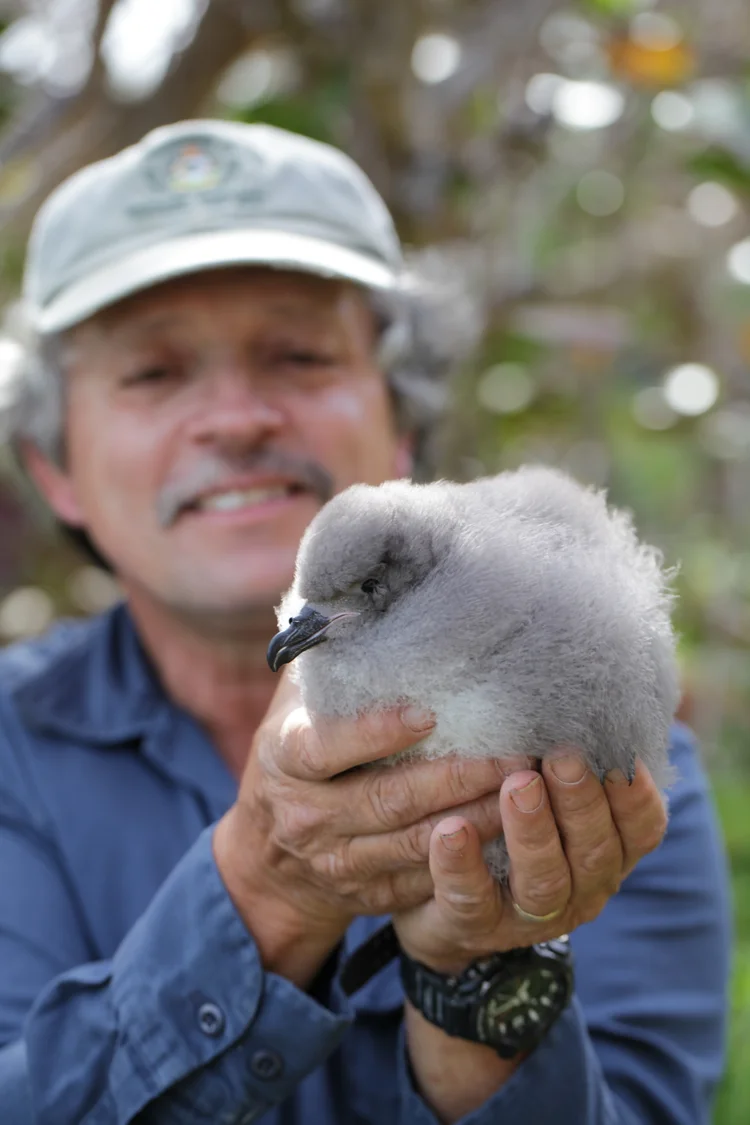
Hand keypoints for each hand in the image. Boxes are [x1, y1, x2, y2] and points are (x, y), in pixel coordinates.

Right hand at [213, 674, 508, 980]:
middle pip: (387, 800)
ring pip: (416, 845)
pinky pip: (426, 882)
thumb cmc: (296, 756)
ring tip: (528, 792)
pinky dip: (471, 860)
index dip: (373, 731)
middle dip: (456, 778)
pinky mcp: (370, 895)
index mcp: (286, 759)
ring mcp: (339, 861)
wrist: (268, 861)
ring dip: (477, 820)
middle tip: (515, 754)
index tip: (428, 714)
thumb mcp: (291, 708)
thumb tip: (361, 600)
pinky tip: (513, 836)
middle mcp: (310, 815)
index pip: (326, 747)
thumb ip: (327, 663)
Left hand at [393, 751, 667, 974]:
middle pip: (594, 850)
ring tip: (515, 785)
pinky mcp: (476, 926)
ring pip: (544, 880)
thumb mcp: (543, 787)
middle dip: (580, 801)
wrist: (435, 896)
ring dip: (531, 831)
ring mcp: (530, 914)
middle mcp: (580, 886)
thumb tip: (573, 684)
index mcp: (606, 849)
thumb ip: (560, 755)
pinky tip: (449, 830)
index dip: (634, 792)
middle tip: (561, 756)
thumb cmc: (502, 819)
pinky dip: (461, 865)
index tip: (620, 751)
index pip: (642, 826)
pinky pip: (472, 900)